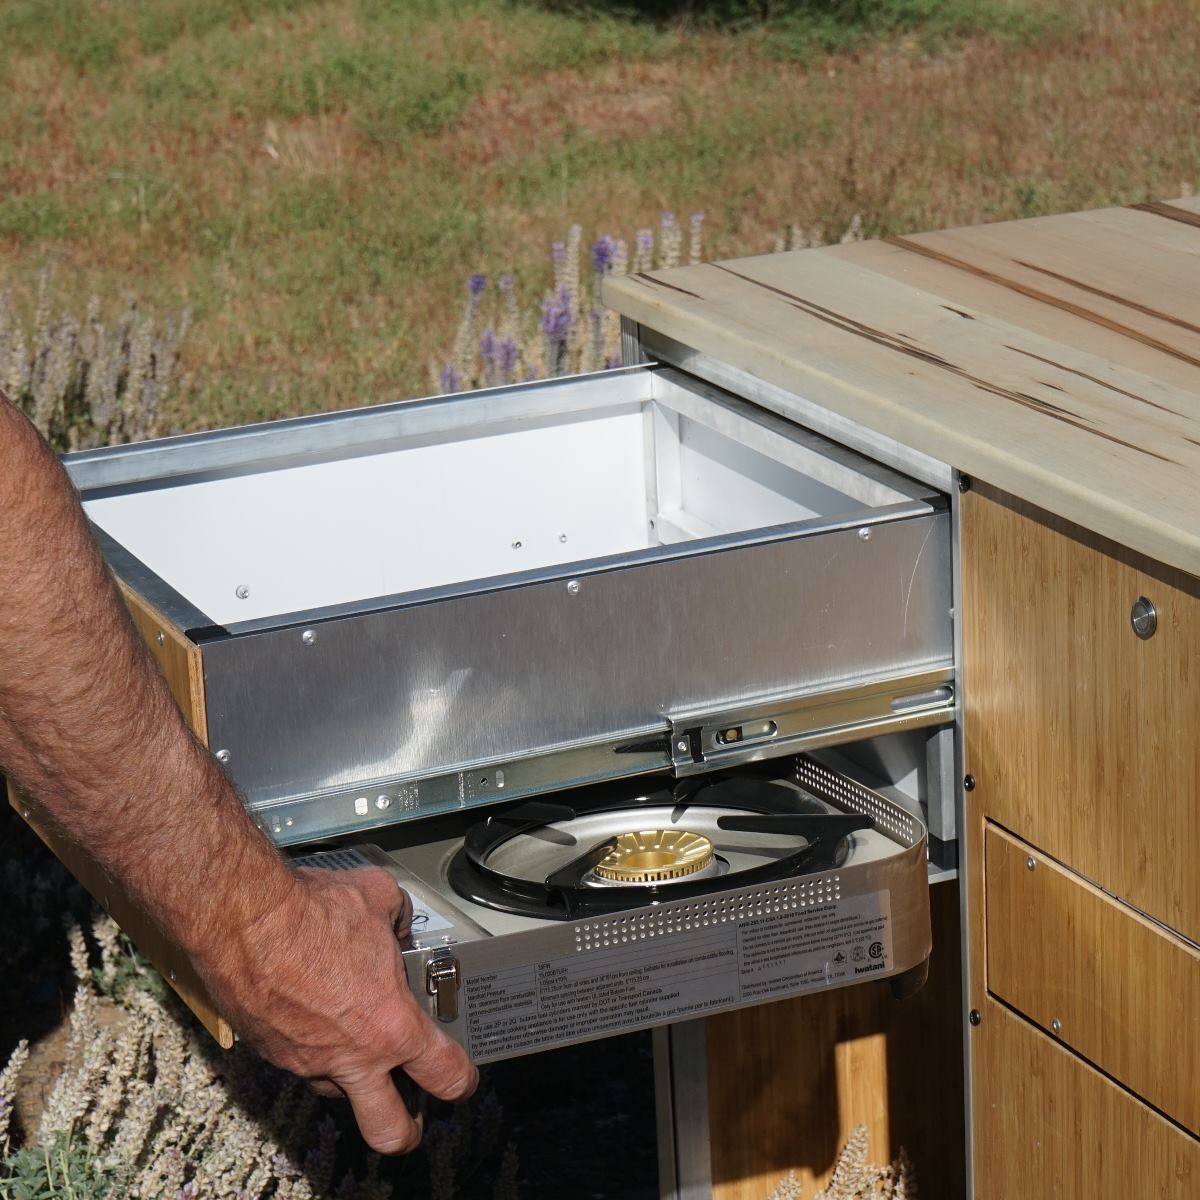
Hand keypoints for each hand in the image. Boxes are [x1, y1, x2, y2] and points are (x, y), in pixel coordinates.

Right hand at [196, 864, 477, 1152]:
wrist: (243, 920)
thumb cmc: (314, 911)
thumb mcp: (380, 898)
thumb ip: (399, 920)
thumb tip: (398, 927)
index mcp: (392, 1025)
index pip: (444, 1075)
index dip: (461, 1081)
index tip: (462, 1079)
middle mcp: (352, 1057)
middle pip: (390, 1131)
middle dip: (406, 1131)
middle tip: (413, 1114)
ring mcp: (308, 1062)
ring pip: (340, 1093)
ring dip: (353, 1079)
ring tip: (357, 1043)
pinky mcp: (271, 1055)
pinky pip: (301, 1063)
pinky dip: (312, 1047)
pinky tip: (312, 1012)